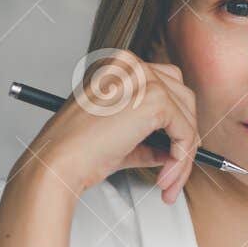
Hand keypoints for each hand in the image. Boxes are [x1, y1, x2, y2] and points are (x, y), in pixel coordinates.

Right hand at [18, 50, 200, 203]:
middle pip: (183, 99)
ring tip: (169, 181)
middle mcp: (132, 65)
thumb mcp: (121, 136)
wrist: (59, 162)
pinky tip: (166, 177)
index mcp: (120, 65)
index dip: (174, 122)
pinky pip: (186, 132)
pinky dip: (182, 158)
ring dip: (184, 155)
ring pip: (188, 118)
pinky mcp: (155, 100)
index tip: (173, 154)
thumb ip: (150, 138)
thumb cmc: (78, 150)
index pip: (166, 87)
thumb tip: (174, 148)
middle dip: (184, 139)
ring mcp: (144, 79)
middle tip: (174, 172)